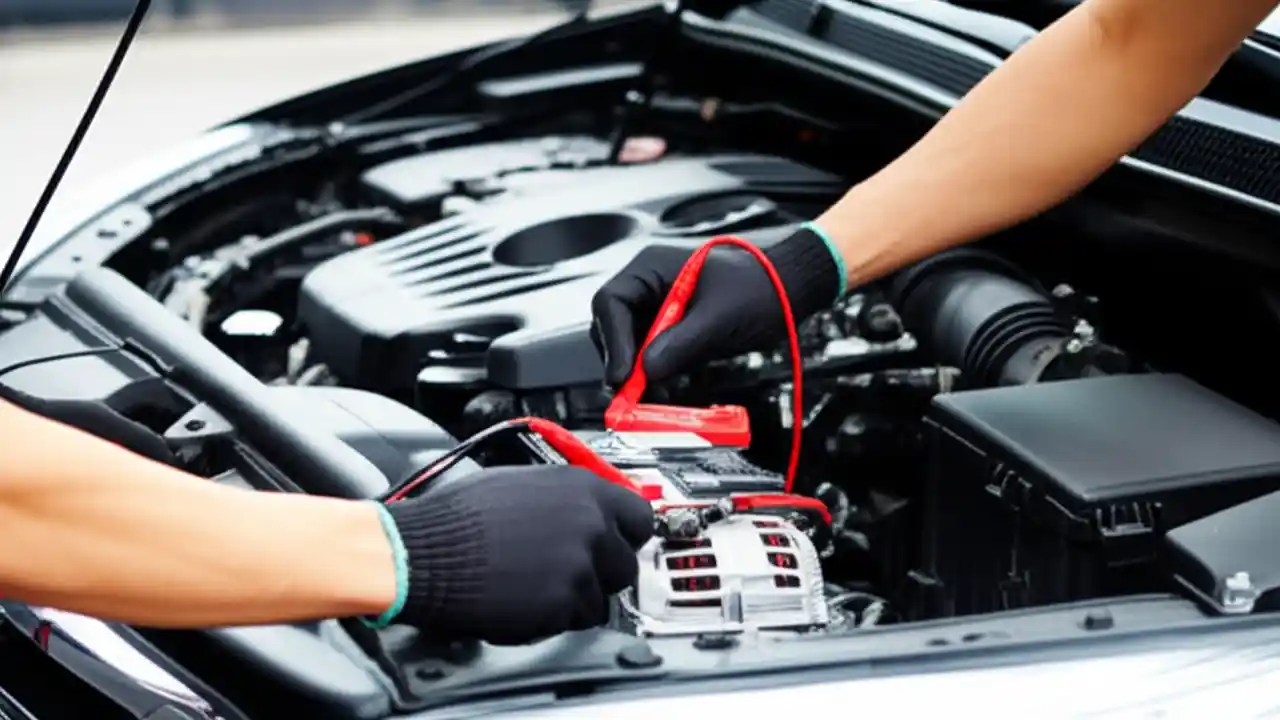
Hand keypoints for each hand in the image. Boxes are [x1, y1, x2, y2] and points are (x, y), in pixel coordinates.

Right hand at [384, 466, 653, 644]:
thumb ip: (566, 498)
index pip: (640, 518)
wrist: (423, 553)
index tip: (616, 543)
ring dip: (575, 599)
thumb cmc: (458, 518)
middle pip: (625, 565)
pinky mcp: (560, 606)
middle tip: (568, 573)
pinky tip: (522, 600)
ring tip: (534, 586)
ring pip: (601, 599)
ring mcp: (578, 568)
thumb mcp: (522, 483)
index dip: (625, 535)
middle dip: (601, 573)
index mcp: (583, 490)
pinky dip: (553, 618)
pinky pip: (573, 621)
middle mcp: (590, 527)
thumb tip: (586, 509)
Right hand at [590, 226, 842, 385]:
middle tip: (630, 394)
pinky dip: (654, 375)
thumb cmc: (761, 287)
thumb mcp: (720, 317)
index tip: (622, 375)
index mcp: (651, 268)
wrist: (792, 288)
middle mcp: (649, 286)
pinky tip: (666, 391)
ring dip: (638, 374)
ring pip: (631, 346)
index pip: (612, 303)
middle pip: (613, 327)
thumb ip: (681, 343)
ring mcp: (660, 309)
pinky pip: (652, 355)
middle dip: (622, 361)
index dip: (613, 341)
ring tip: (654, 397)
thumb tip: (646, 370)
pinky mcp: (674, 330)